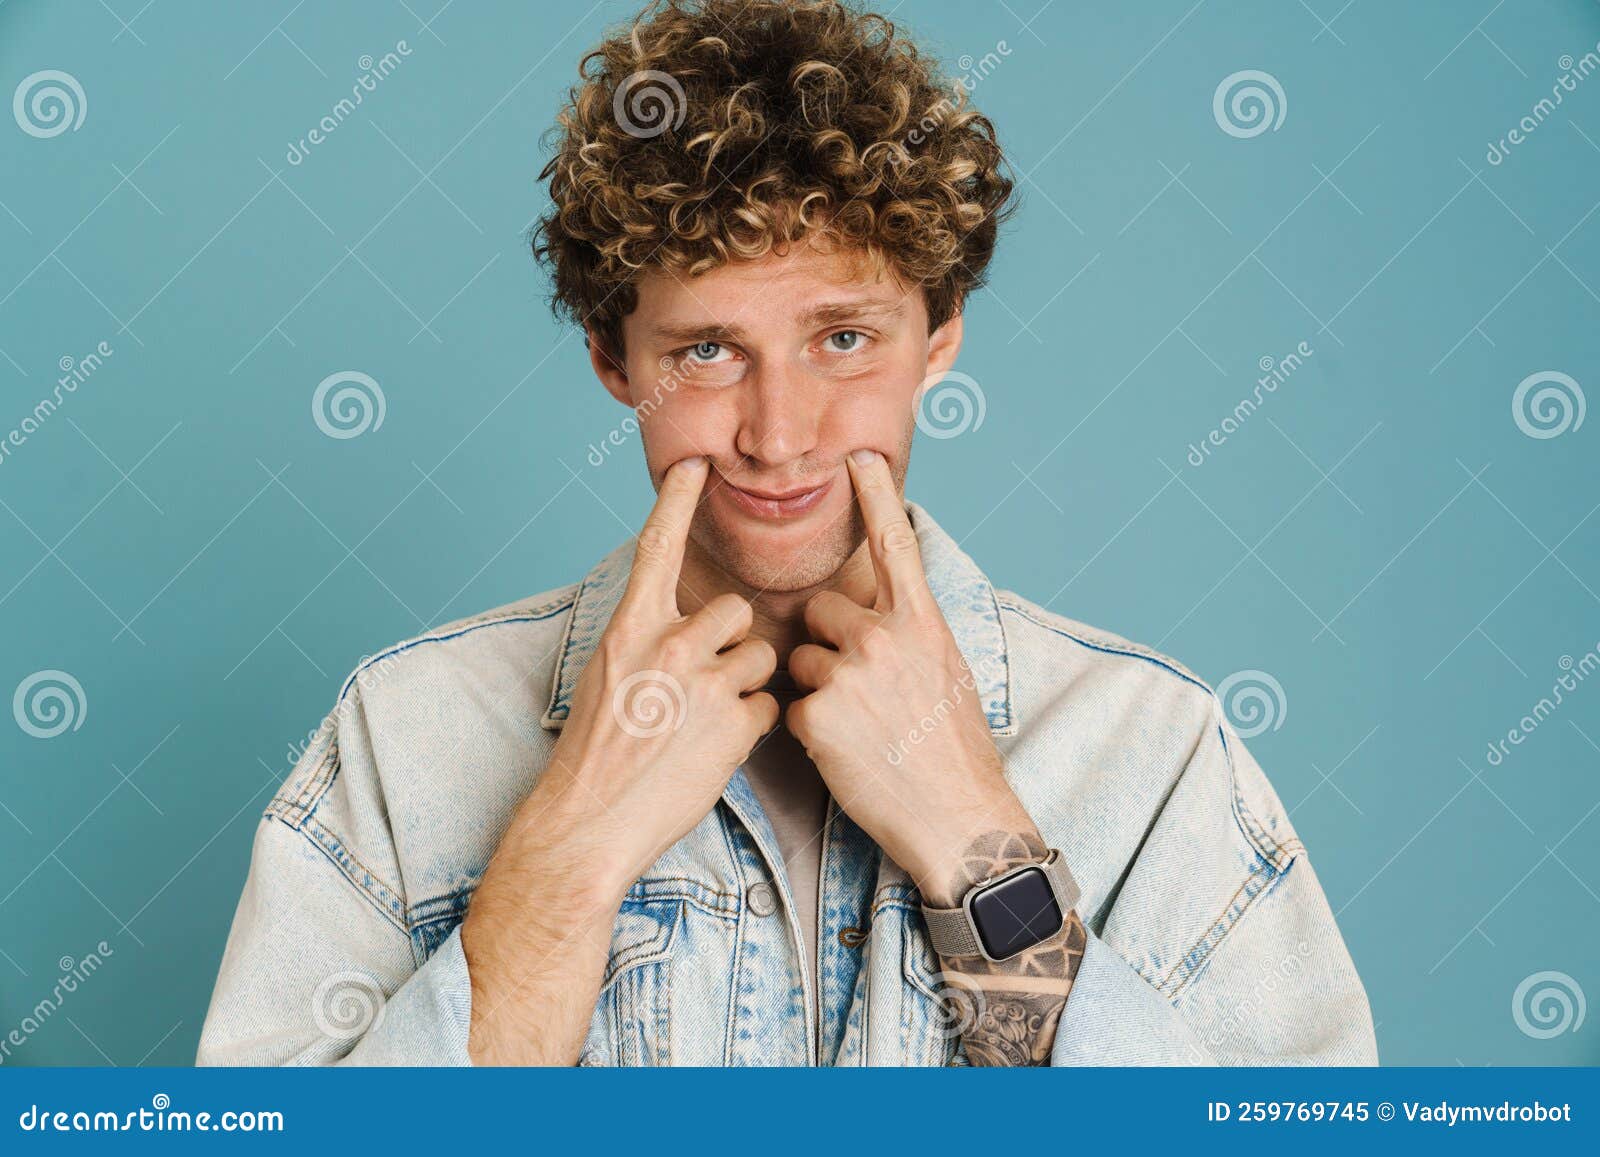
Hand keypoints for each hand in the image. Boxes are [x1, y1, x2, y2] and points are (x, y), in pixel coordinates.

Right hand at [530, 454, 780, 898]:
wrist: (588, 820)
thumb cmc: (595, 754)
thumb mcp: (608, 676)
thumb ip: (648, 640)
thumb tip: (688, 624)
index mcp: (630, 626)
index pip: (658, 545)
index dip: (679, 499)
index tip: (697, 461)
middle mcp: (667, 644)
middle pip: (736, 611)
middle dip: (734, 643)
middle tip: (706, 685)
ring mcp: (703, 683)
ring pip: (761, 657)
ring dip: (746, 687)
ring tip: (708, 723)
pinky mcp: (733, 725)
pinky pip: (767, 708)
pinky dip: (751, 730)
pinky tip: (715, 751)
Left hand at [785, 449, 1038, 906]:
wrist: (959, 819)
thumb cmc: (953, 750)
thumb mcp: (946, 671)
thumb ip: (909, 631)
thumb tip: (875, 609)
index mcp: (923, 622)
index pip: (895, 542)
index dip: (875, 494)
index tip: (857, 453)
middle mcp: (886, 637)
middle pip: (822, 611)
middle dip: (829, 643)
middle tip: (863, 691)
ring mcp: (850, 674)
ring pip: (800, 659)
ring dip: (816, 688)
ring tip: (859, 728)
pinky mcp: (818, 715)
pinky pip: (792, 706)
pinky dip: (809, 730)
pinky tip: (846, 752)